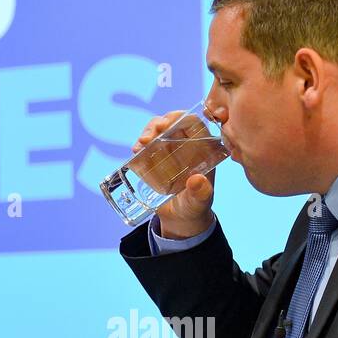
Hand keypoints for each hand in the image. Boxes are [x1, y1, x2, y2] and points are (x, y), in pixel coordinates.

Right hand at [130, 110, 215, 238]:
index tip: (166, 124)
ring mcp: (168, 151)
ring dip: (147, 132)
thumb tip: (197, 180)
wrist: (180, 219)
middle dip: (158, 124)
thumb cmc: (194, 207)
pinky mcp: (154, 159)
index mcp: (202, 150)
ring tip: (140, 144)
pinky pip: (146, 146)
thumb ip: (201, 194)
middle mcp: (185, 146)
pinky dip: (139, 145)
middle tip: (150, 135)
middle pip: (172, 124)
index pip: (193, 124)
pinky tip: (135, 151)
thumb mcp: (199, 202)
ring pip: (157, 131)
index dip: (180, 118)